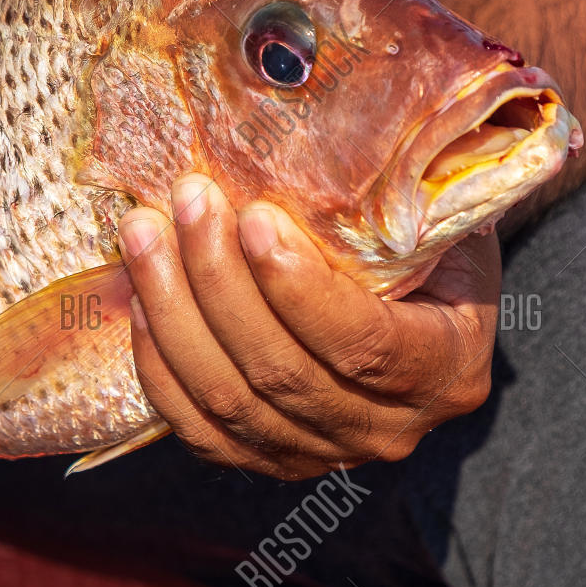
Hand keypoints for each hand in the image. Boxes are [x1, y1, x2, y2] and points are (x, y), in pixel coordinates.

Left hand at [117, 174, 498, 479]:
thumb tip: (360, 128)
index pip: (365, 345)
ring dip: (174, 313)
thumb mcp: (441, 219)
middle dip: (220, 281)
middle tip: (188, 200)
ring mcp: (323, 454)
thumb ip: (411, 199)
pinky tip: (138, 297)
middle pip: (283, 373)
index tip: (254, 219)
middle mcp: (388, 430)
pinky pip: (197, 428)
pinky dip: (160, 365)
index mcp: (446, 371)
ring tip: (144, 232)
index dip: (301, 289)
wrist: (416, 308)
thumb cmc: (426, 247)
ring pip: (230, 400)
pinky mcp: (265, 458)